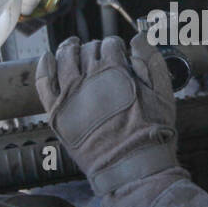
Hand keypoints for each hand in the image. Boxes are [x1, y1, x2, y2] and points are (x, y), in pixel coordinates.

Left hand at [35, 34, 183, 206]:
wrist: (132, 168)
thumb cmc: (150, 134)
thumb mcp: (163, 94)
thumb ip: (150, 61)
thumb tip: (138, 38)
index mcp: (116, 70)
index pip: (110, 44)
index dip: (116, 45)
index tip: (118, 52)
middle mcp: (89, 78)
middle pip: (88, 50)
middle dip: (95, 48)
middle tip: (99, 55)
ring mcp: (69, 94)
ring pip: (64, 58)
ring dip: (70, 49)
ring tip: (72, 48)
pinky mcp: (56, 112)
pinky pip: (43, 81)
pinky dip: (45, 66)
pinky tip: (48, 59)